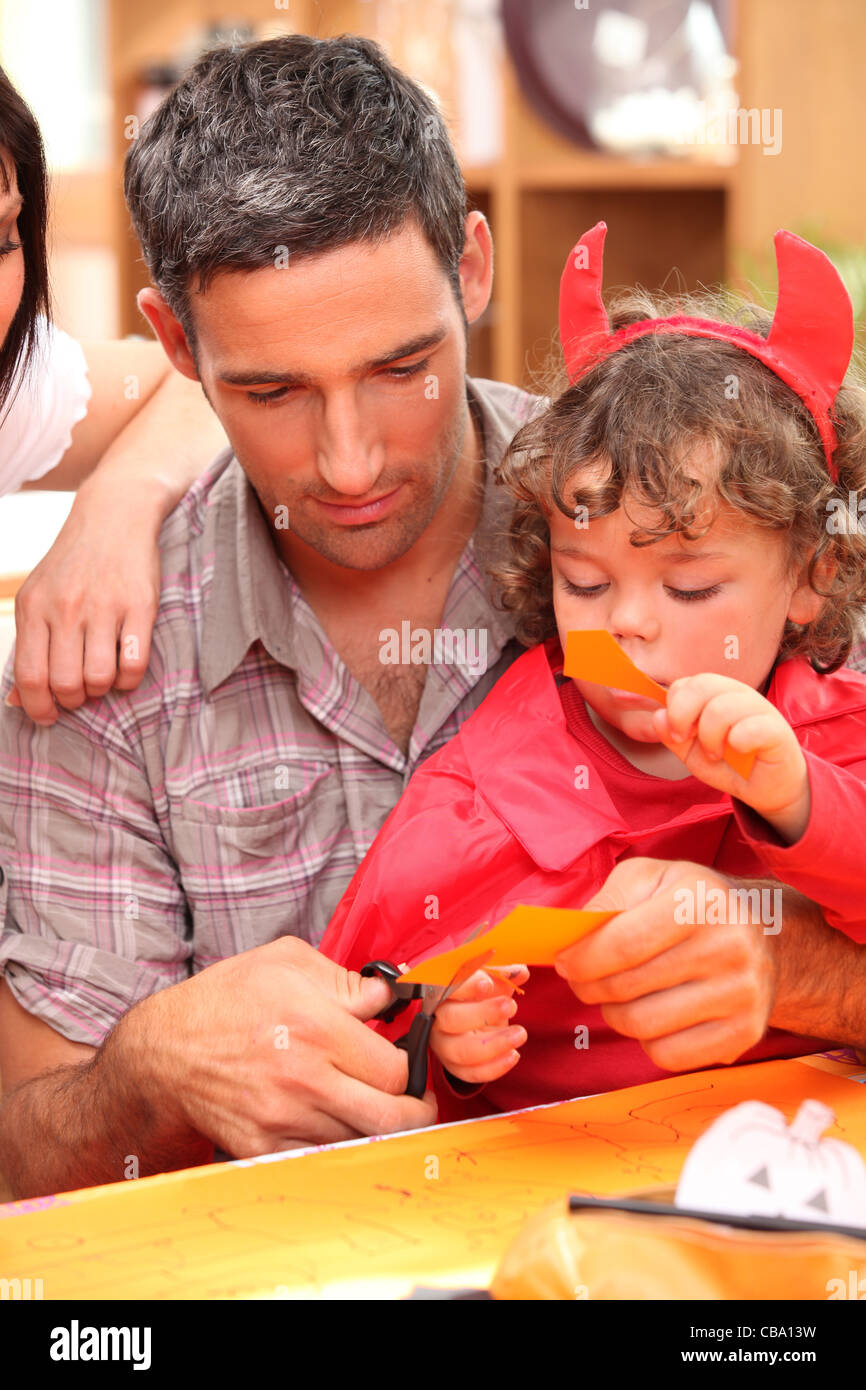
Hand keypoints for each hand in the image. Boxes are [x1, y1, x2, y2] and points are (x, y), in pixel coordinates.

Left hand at [8, 477, 160, 722]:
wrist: (114, 516)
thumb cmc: (74, 564)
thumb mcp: (40, 596)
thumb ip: (29, 646)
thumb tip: (16, 700)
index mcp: (34, 607)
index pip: (30, 676)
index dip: (38, 707)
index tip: (48, 716)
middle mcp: (66, 608)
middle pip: (66, 684)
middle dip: (73, 700)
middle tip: (80, 692)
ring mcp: (104, 607)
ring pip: (100, 679)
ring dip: (102, 688)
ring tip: (102, 674)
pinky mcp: (140, 607)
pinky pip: (133, 665)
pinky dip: (129, 679)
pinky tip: (125, 666)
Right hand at [118, 936, 437, 1157]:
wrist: (164, 1052)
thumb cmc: (225, 1000)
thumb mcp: (285, 961)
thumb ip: (345, 980)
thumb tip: (388, 996)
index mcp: (316, 1027)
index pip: (395, 1069)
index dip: (410, 1068)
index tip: (408, 1064)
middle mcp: (304, 1078)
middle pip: (390, 1117)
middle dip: (414, 1113)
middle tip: (418, 1104)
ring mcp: (283, 1119)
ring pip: (359, 1140)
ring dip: (374, 1127)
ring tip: (371, 1107)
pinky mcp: (263, 1148)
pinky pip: (321, 1159)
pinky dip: (337, 1147)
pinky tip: (336, 1124)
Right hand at [430, 965, 529, 1083]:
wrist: (471, 1019)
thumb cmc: (477, 993)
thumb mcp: (488, 978)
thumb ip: (502, 973)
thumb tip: (519, 972)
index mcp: (440, 991)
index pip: (445, 986)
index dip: (465, 986)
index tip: (488, 984)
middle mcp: (437, 1019)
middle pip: (450, 1019)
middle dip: (483, 1014)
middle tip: (510, 1006)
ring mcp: (444, 1046)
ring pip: (462, 1051)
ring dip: (494, 1044)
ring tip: (520, 1034)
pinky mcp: (455, 1067)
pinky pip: (471, 1073)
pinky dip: (495, 1067)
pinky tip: (514, 1055)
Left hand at [555, 858, 777, 1072]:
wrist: (765, 932)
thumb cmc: (692, 902)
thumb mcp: (651, 877)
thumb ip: (608, 901)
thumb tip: (572, 941)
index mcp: (701, 900)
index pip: (624, 943)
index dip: (582, 959)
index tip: (564, 963)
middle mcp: (730, 947)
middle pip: (627, 988)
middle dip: (589, 987)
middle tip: (584, 979)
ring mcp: (742, 995)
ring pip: (642, 1026)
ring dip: (614, 1014)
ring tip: (619, 994)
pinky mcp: (746, 1033)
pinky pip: (668, 1056)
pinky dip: (647, 1040)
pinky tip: (654, 1014)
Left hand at [651, 673, 809, 841]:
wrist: (767, 790)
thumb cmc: (731, 765)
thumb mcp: (692, 753)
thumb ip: (673, 735)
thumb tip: (658, 716)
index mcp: (716, 696)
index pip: (686, 684)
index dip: (674, 708)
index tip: (678, 735)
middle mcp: (738, 696)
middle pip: (702, 684)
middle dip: (683, 715)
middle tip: (687, 741)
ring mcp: (760, 710)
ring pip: (722, 707)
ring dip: (710, 736)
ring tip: (716, 754)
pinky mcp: (778, 731)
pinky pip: (753, 726)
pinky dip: (739, 740)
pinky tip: (740, 750)